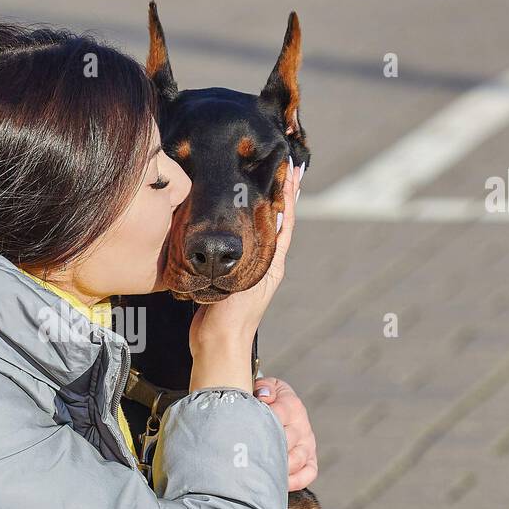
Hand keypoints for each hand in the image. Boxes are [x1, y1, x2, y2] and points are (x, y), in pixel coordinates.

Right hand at [190, 155, 302, 352]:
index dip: (289, 194)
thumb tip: (278, 215)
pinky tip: (219, 211)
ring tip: (246, 179)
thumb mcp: (253, 279)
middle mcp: (262, 262)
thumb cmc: (235, 315)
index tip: (291, 169)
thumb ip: (264, 250)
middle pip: (269, 220)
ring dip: (252, 205)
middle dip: (272, 193)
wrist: (216, 342)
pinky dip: (230, 222)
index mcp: (273, 261)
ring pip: (250, 228)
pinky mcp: (226, 271)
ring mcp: (244, 266)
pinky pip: (230, 240)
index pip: (285, 220)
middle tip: (271, 165)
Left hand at [254, 376, 316, 490]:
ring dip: (278, 467)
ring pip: (297, 460)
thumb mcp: (262, 387)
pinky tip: (277, 484)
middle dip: (266, 449)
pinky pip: (308, 475)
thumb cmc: (264, 399)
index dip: (260, 424)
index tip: (243, 432)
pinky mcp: (311, 461)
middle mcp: (303, 426)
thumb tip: (264, 397)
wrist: (276, 407)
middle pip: (287, 441)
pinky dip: (294, 481)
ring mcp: (308, 445)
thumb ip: (263, 387)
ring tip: (258, 472)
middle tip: (245, 457)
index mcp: (292, 405)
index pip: (278, 415)